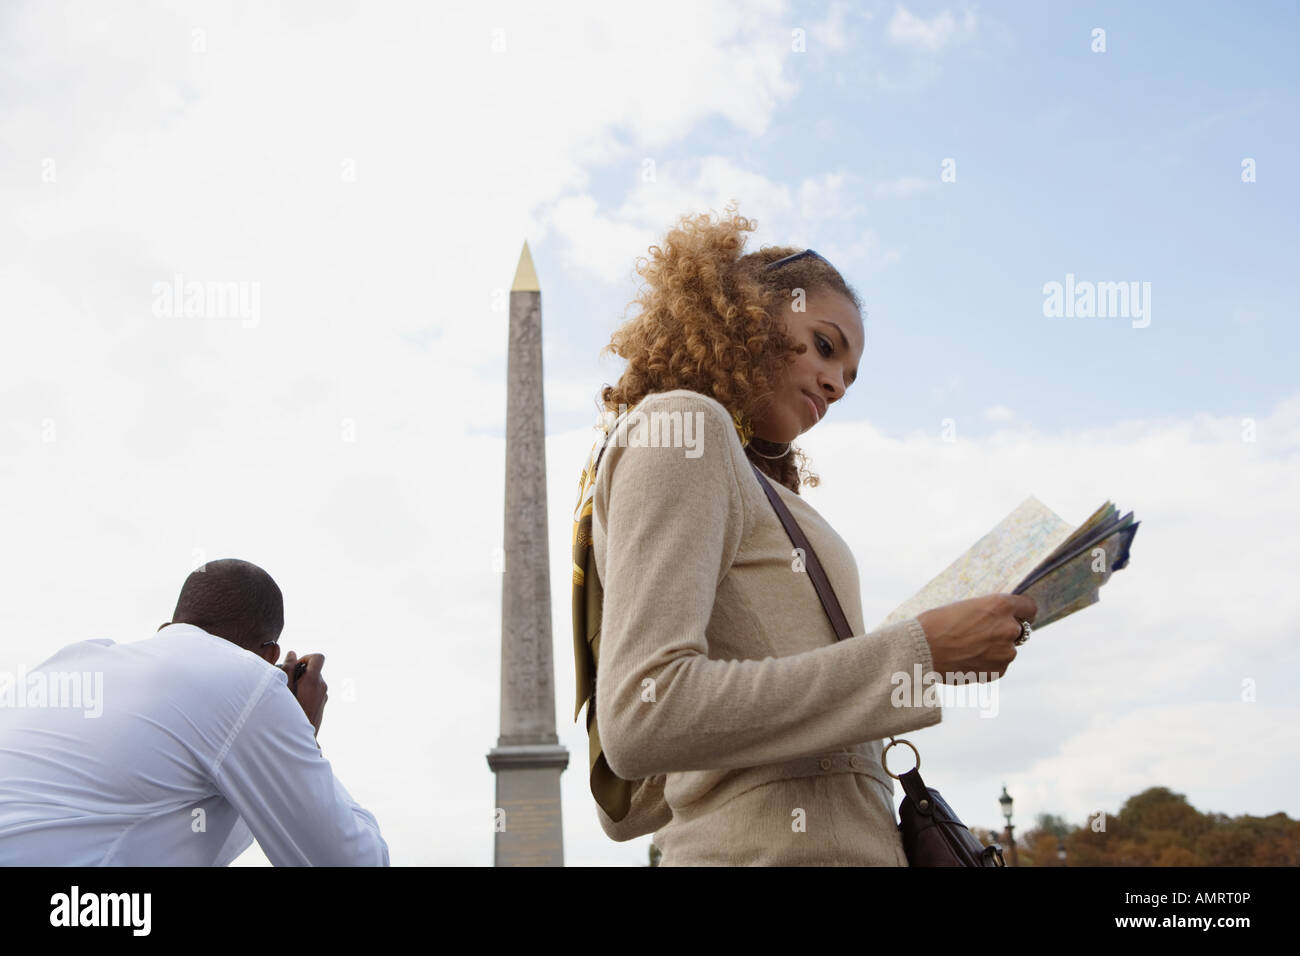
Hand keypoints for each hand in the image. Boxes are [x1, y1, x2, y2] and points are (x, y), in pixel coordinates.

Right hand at [279, 650, 327, 737]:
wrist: (298, 740)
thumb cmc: (288, 714)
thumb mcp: (283, 689)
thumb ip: (288, 669)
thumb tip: (293, 654)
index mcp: (314, 681)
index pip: (318, 657)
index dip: (306, 657)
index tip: (295, 666)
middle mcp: (322, 687)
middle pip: (314, 670)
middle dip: (300, 672)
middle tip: (287, 683)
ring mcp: (323, 697)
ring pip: (313, 682)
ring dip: (302, 683)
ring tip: (289, 696)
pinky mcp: (322, 705)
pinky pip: (314, 692)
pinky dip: (305, 692)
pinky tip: (294, 704)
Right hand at [915, 594, 1037, 681]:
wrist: (920, 649)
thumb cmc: (936, 622)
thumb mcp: (965, 606)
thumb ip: (988, 612)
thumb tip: (998, 619)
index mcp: (1001, 605)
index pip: (1029, 607)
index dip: (1021, 611)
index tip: (1014, 615)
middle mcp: (1009, 628)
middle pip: (1019, 630)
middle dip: (1004, 631)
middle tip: (982, 633)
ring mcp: (1005, 653)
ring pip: (1007, 650)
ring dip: (995, 649)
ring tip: (967, 649)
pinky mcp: (998, 671)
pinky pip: (998, 665)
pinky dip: (987, 663)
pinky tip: (966, 659)